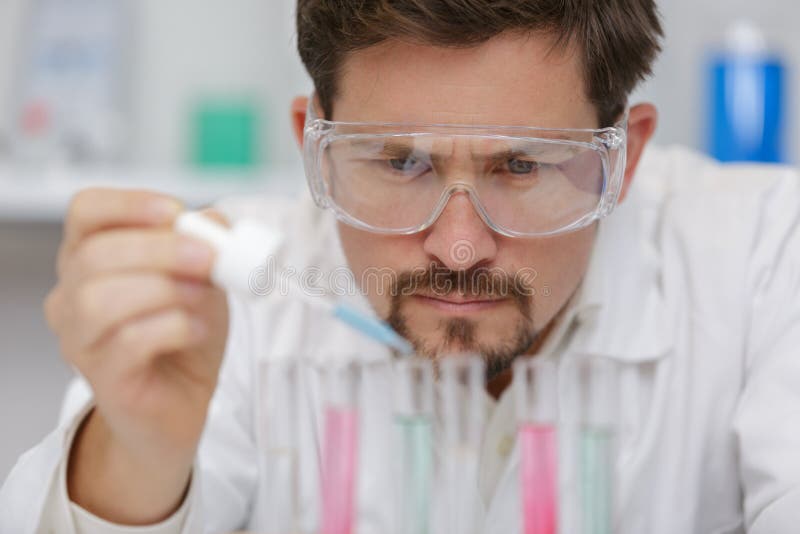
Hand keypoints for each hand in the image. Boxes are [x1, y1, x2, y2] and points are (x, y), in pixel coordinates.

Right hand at [45, 188, 228, 523]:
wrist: (184, 401)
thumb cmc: (185, 334)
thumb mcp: (204, 277)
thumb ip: (207, 245)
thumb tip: (215, 222)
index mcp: (93, 256)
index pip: (86, 211)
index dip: (128, 205)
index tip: (175, 211)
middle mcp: (73, 294)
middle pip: (96, 254)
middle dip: (161, 250)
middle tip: (209, 258)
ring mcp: (80, 339)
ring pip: (100, 299)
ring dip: (163, 289)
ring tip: (202, 296)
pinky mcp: (101, 378)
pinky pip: (127, 342)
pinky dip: (172, 328)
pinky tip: (196, 331)